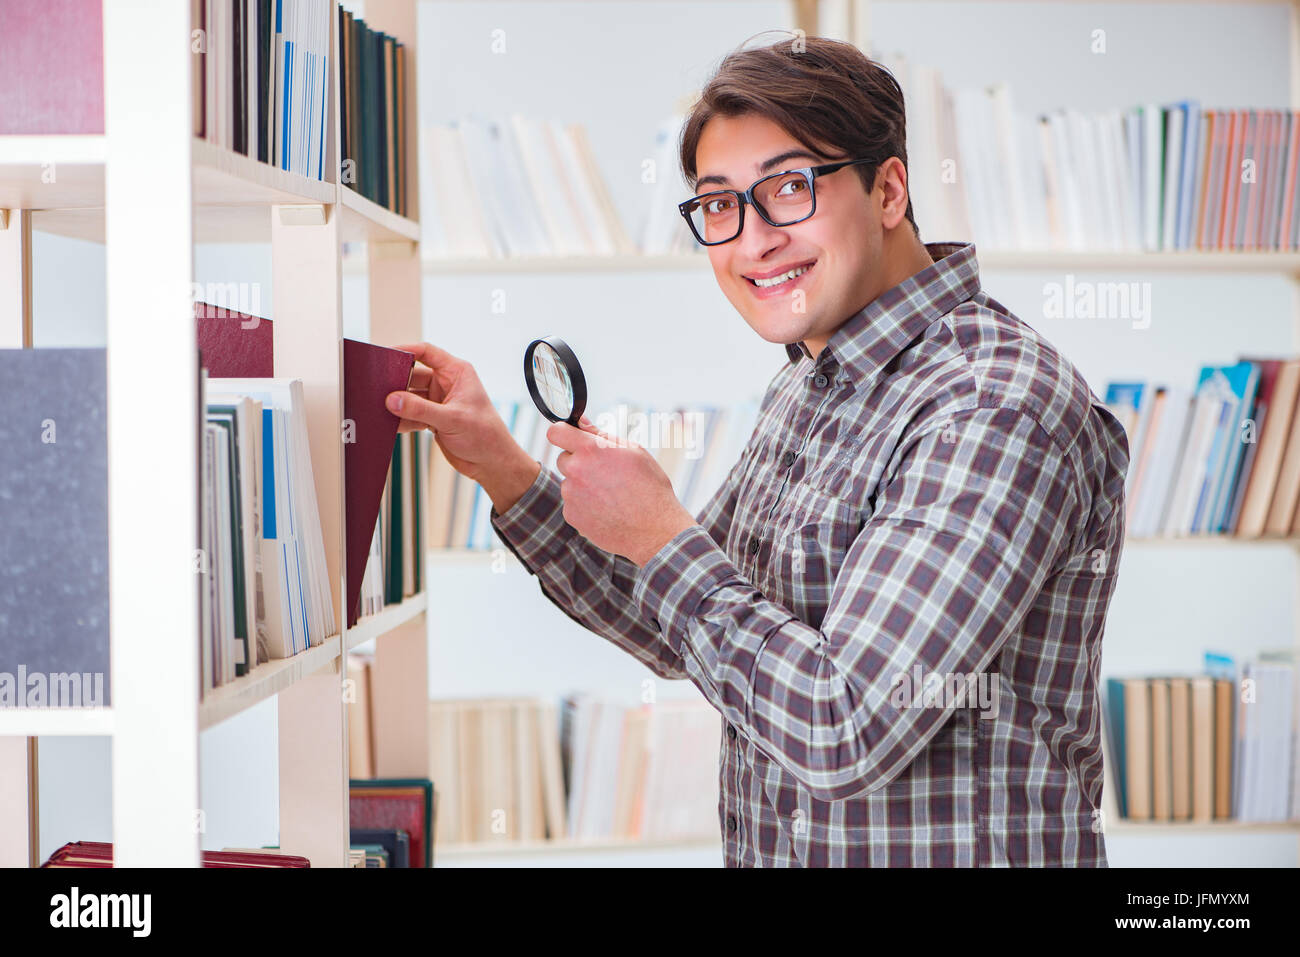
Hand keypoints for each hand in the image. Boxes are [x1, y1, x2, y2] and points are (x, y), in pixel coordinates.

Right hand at [385, 342, 538, 509]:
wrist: (491, 463)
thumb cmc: (485, 435)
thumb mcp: (452, 419)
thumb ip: (420, 409)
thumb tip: (393, 400)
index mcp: (457, 373)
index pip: (427, 353)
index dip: (406, 350)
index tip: (386, 355)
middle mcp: (446, 384)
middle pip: (413, 375)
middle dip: (396, 383)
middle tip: (376, 388)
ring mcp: (438, 401)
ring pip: (409, 397)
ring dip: (396, 404)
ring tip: (379, 408)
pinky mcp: (432, 418)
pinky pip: (410, 414)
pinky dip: (400, 419)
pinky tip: (389, 424)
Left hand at [549, 418, 695, 565]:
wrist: (655, 529)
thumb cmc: (650, 487)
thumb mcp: (633, 451)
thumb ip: (601, 435)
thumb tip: (581, 422)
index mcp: (591, 449)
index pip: (556, 432)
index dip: (563, 434)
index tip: (570, 438)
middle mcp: (576, 471)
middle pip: (564, 459)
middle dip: (579, 462)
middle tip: (605, 473)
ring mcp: (571, 495)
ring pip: (570, 483)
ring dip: (583, 486)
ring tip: (611, 495)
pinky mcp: (571, 516)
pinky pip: (573, 504)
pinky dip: (585, 506)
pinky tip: (607, 510)